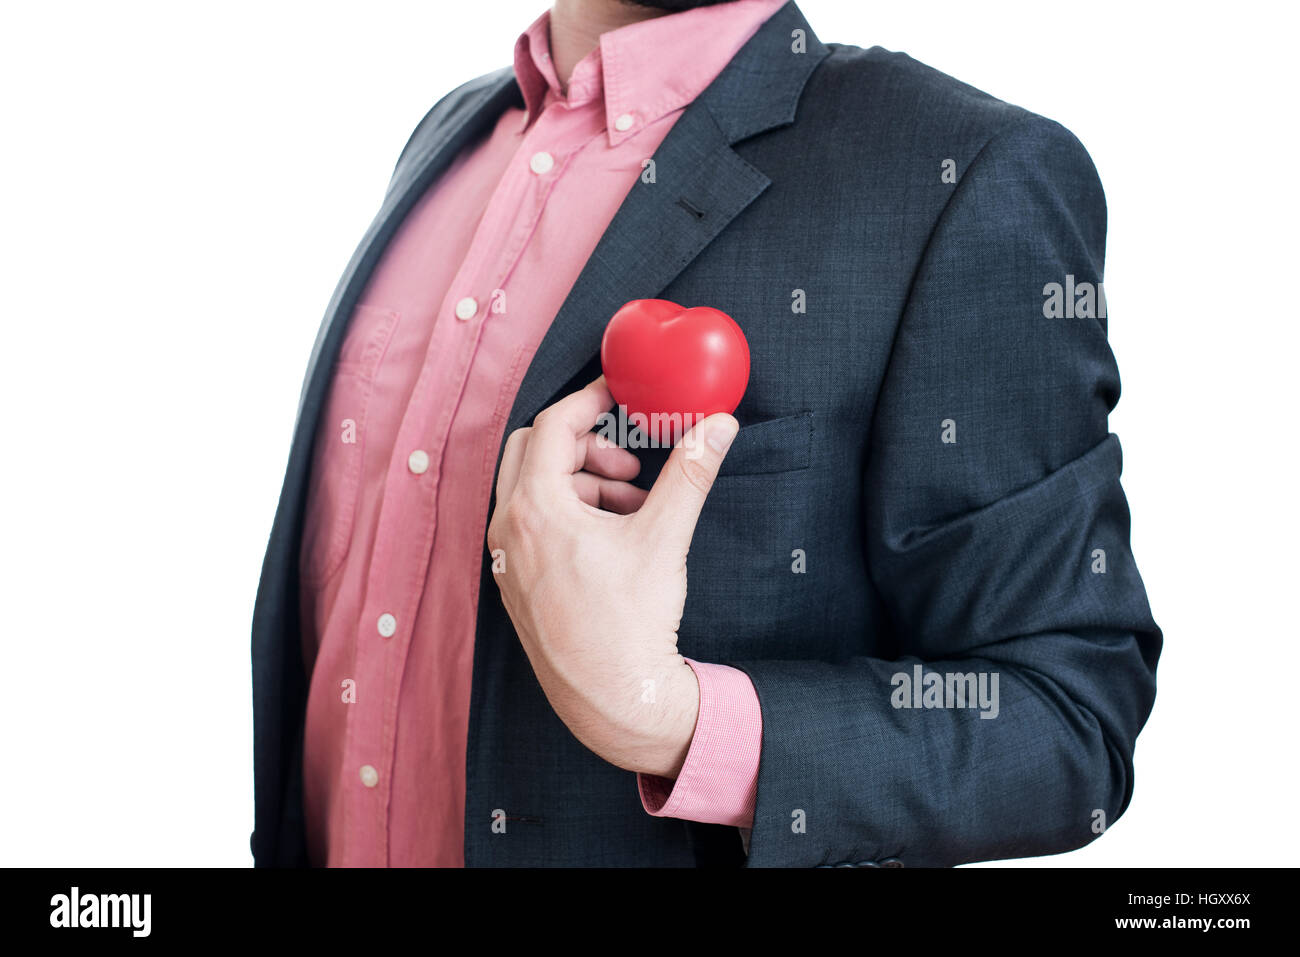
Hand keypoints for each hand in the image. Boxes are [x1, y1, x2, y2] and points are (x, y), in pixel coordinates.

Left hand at [485, 376, 737, 777]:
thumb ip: (689, 473)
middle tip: (628, 460)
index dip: (588, 401)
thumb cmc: (630, 623)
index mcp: (534, 509)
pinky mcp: (519, 584)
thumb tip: (718, 426)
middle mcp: (508, 530)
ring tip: (635, 506)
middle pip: (534, 453)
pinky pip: (535, 526)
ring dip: (585, 484)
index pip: (550, 426)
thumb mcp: (663, 537)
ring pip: (536, 491)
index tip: (617, 393)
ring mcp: (509, 559)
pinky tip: (617, 539)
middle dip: (585, 445)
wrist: (614, 699)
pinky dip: (572, 516)